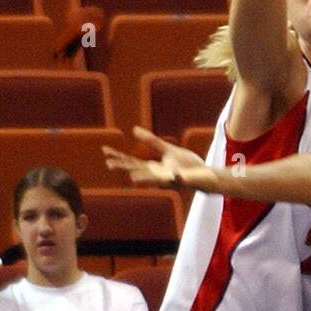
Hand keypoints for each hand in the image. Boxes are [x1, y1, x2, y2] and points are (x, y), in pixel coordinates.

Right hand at [103, 127, 217, 192]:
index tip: (105, 150)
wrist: (206, 174)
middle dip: (124, 168)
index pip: (132, 162)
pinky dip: (176, 177)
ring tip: (132, 178)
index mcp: (153, 168)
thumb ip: (152, 142)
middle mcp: (158, 176)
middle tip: (108, 164)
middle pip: (138, 171)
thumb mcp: (167, 150)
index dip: (118, 156)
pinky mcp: (185, 180)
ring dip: (145, 179)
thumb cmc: (186, 164)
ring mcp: (171, 180)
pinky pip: (179, 179)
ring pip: (155, 180)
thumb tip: (134, 130)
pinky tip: (173, 173)